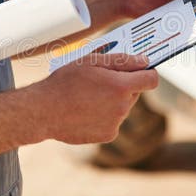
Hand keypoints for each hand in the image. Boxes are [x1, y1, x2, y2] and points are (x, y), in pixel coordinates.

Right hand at [28, 53, 158, 143]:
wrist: (44, 111)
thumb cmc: (65, 81)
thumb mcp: (91, 61)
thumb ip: (122, 60)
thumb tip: (144, 62)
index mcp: (121, 86)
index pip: (151, 79)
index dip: (146, 72)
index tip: (137, 70)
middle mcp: (123, 107)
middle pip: (134, 92)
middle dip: (123, 85)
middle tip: (100, 81)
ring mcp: (116, 123)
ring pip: (123, 107)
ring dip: (112, 101)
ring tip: (88, 97)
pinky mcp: (108, 135)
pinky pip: (113, 121)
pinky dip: (104, 116)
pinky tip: (86, 111)